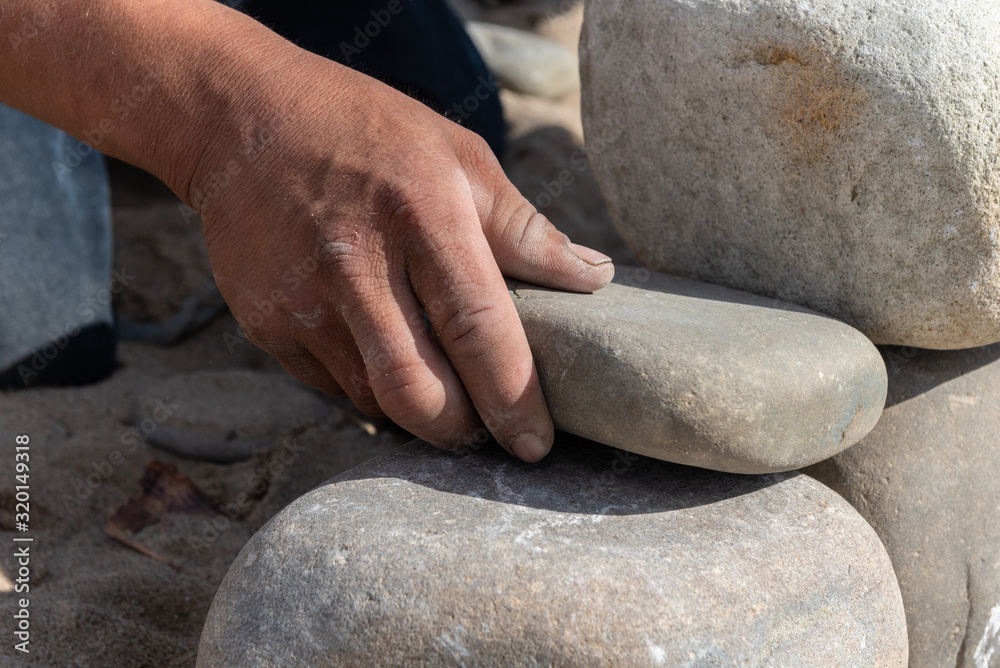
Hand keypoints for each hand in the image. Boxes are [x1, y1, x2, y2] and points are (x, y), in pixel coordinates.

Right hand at [193, 53, 613, 460]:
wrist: (241, 120)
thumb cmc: (370, 134)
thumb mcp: (459, 156)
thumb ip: (524, 228)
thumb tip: (595, 278)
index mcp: (420, 213)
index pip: (477, 327)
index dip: (513, 397)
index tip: (536, 444)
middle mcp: (355, 263)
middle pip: (418, 392)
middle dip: (462, 431)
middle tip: (489, 428)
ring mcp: (301, 299)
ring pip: (374, 401)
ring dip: (417, 414)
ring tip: (444, 395)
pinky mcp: (265, 323)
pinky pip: (332, 387)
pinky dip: (370, 390)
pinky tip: (386, 358)